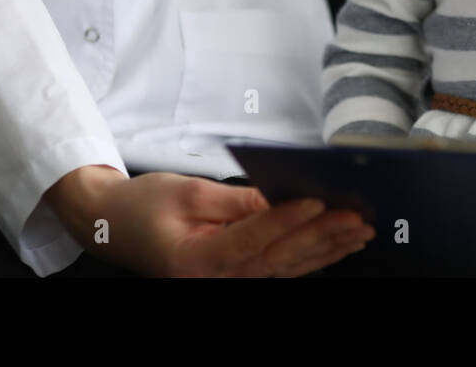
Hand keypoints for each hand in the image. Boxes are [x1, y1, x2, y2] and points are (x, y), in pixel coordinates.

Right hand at [42, 165, 374, 276]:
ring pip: (286, 268)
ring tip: (361, 229)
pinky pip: (279, 268)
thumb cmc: (143, 205)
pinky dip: (312, 255)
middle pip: (277, 259)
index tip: (318, 200)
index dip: (285, 219)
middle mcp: (214, 281)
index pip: (249, 239)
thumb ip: (234, 199)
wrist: (113, 225)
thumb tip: (279, 195)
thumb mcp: (186, 192)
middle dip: (321, 236)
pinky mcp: (236, 275)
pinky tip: (338, 242)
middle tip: (356, 215)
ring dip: (327, 249)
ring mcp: (226, 283)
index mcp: (195, 261)